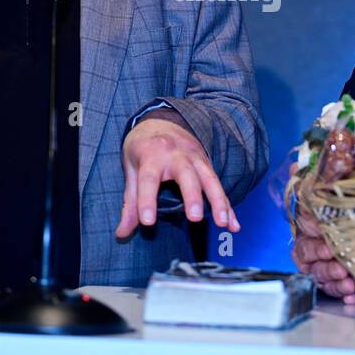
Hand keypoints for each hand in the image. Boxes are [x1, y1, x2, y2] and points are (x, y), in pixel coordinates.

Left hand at [116, 118, 239, 237]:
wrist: (160, 120)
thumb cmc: (143, 149)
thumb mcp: (131, 170)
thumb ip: (130, 203)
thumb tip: (122, 234)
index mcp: (151, 155)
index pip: (148, 179)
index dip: (146, 200)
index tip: (147, 222)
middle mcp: (176, 155)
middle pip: (186, 175)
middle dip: (192, 196)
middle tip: (194, 218)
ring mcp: (195, 158)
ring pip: (209, 179)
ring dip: (218, 202)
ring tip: (222, 223)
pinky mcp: (206, 164)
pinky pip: (219, 186)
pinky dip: (227, 205)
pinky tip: (233, 224)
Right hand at [289, 163, 354, 304]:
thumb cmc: (344, 198)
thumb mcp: (339, 180)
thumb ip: (327, 169)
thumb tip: (301, 161)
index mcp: (307, 216)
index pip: (304, 221)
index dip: (313, 228)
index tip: (326, 233)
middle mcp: (308, 240)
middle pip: (307, 252)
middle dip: (323, 261)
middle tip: (340, 265)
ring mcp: (318, 261)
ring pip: (317, 273)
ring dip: (332, 281)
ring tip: (349, 283)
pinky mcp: (331, 277)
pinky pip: (330, 289)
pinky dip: (341, 294)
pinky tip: (353, 295)